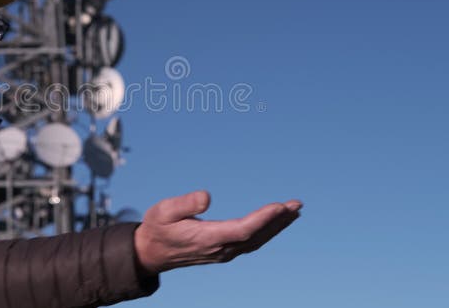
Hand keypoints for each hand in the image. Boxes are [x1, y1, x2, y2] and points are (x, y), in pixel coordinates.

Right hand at [134, 190, 301, 273]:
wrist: (151, 252)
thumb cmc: (157, 227)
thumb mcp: (163, 210)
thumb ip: (185, 203)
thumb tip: (207, 196)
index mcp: (206, 238)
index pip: (242, 229)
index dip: (263, 219)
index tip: (280, 206)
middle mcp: (219, 248)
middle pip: (256, 236)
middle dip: (278, 220)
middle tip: (297, 205)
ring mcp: (223, 252)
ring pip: (256, 240)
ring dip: (276, 227)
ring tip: (293, 212)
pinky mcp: (223, 251)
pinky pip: (251, 242)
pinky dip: (266, 231)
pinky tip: (274, 223)